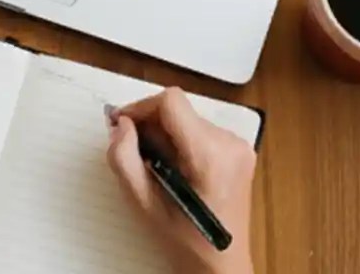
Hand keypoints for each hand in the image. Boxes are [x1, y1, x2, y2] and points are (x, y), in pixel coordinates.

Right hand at [105, 88, 256, 273]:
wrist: (221, 264)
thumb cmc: (185, 240)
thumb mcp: (143, 203)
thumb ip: (124, 158)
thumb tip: (120, 124)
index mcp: (209, 155)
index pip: (171, 102)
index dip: (140, 108)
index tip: (122, 125)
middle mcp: (230, 143)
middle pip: (177, 110)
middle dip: (150, 126)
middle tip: (138, 156)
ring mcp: (238, 146)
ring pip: (186, 119)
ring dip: (165, 136)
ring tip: (158, 168)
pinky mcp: (239, 150)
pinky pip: (199, 130)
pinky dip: (181, 142)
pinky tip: (176, 169)